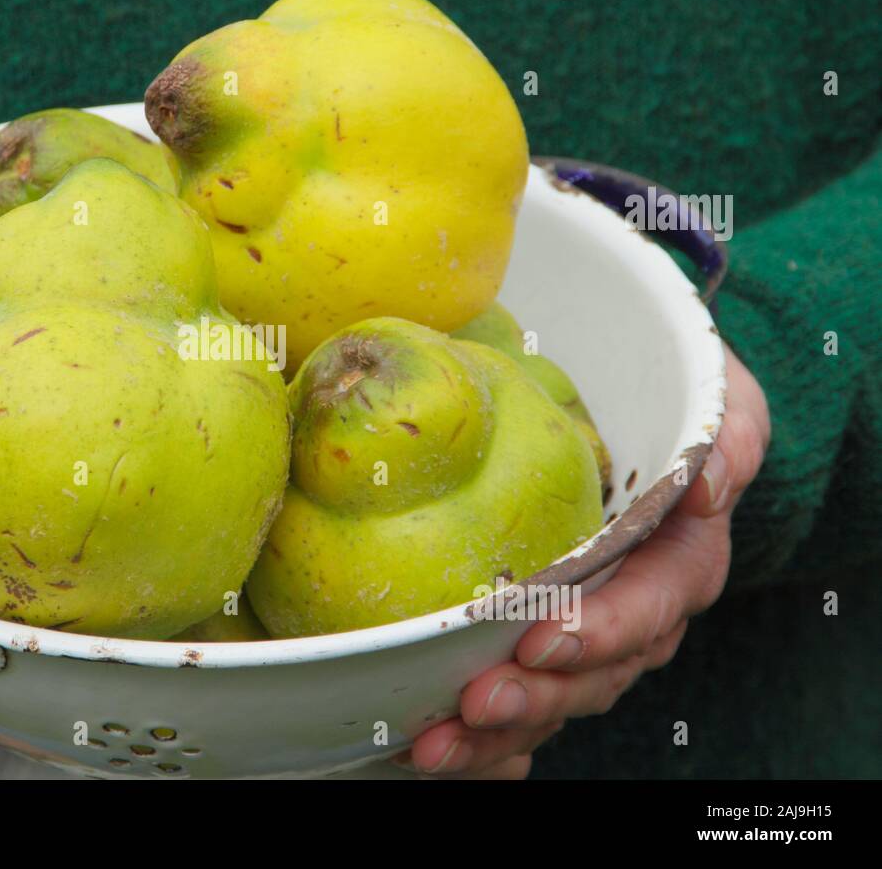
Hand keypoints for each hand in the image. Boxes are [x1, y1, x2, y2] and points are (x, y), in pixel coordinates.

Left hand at [405, 345, 769, 777]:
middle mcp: (635, 616)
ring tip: (434, 743)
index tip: (541, 638)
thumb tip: (708, 486)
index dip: (600, 632)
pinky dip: (477, 738)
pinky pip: (515, 702)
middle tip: (476, 701)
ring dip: (495, 732)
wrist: (624, 409)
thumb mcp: (717, 399)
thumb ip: (724, 436)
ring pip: (549, 700)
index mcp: (678, 564)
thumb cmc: (670, 401)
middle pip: (593, 676)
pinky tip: (424, 751)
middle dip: (537, 697)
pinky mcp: (535, 644)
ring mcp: (584, 638)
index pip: (647, 610)